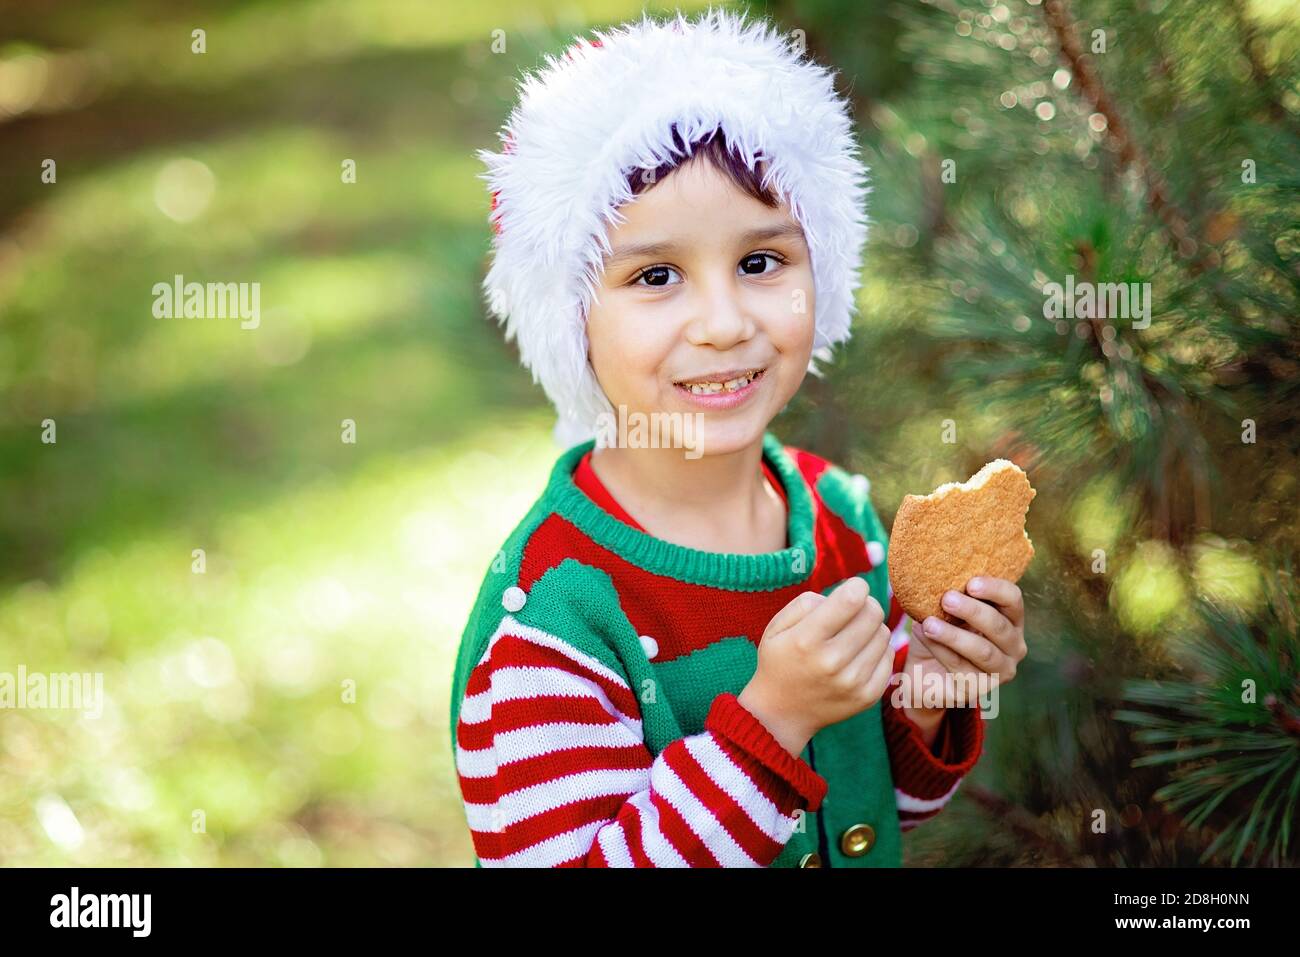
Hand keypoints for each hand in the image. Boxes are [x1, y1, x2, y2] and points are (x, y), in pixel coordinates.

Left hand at [894, 577, 1026, 711]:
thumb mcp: (948, 611)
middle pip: (999, 626)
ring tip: (928, 623)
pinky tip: (921, 634)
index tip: (970, 583)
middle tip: (946, 599)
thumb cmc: (942, 632)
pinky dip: (940, 650)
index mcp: (1011, 620)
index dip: (995, 590)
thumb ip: (953, 595)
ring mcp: (1001, 671)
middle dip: (973, 611)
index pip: (1013, 600)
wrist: (924, 672)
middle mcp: (1014, 646)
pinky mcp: (980, 689)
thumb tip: (939, 575)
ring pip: (983, 651)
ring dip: (954, 635)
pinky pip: (961, 668)